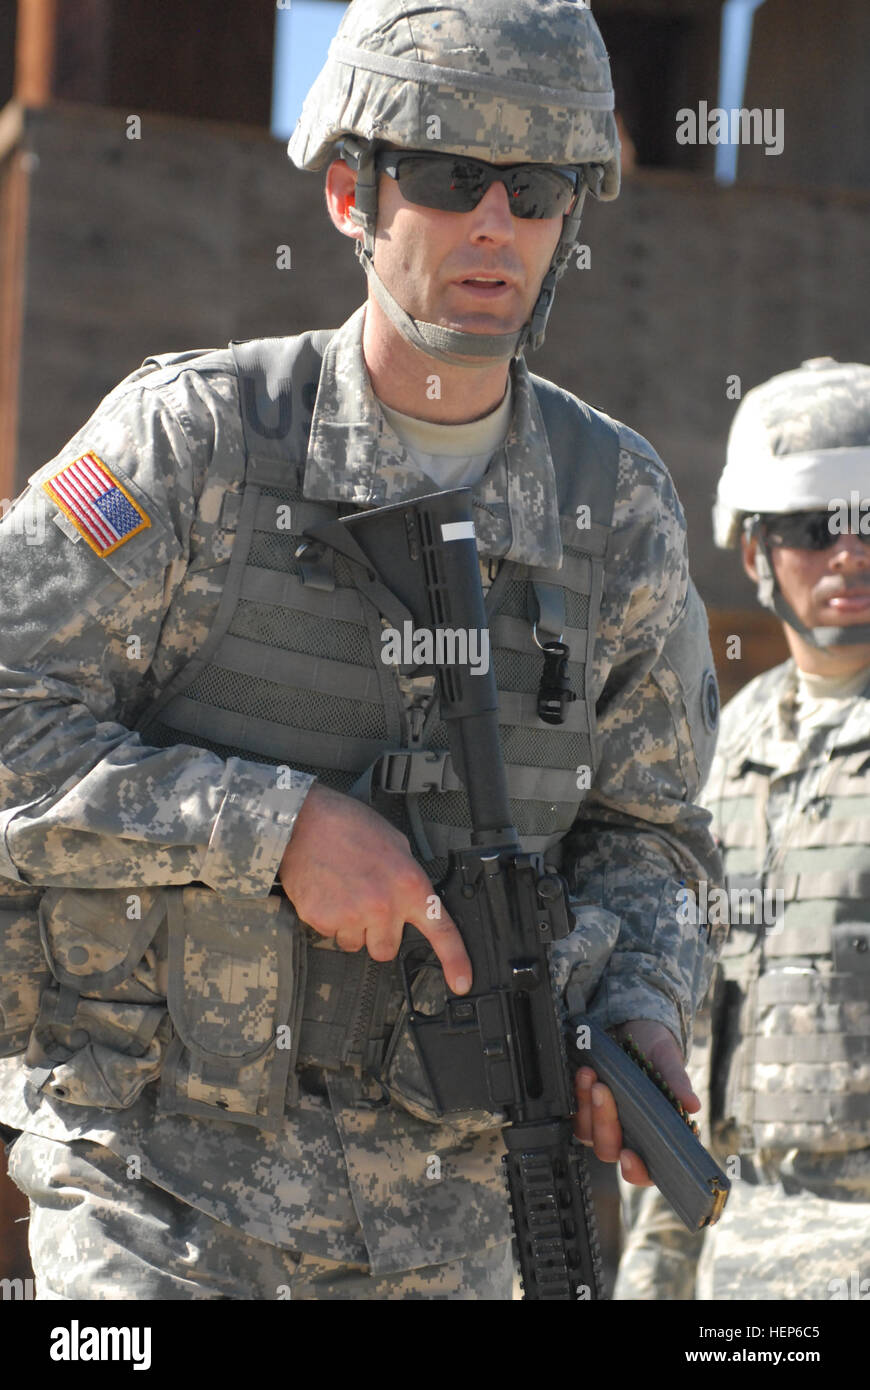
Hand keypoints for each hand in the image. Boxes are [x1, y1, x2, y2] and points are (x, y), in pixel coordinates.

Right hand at [278, 782, 472, 993]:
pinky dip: (326, 918)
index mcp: (408, 885)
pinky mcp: (321, 919)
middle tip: (365, 905)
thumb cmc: (347, 826)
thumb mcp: (395, 845)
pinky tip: (325, 892)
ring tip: (342, 891)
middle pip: (386, 950)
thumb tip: (409, 896)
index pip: (441, 930)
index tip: (461, 982)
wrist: (303, 821)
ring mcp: (351, 915)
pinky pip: (328, 933)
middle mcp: (383, 905)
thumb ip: (406, 878)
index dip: (455, 961)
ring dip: (350, 927)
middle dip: (376, 934)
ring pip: (354, 944)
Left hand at [573, 1019, 699, 1184]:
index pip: (647, 1169)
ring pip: (589, 1134)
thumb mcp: (668, 1059)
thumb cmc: (656, 1051)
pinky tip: (584, 1075)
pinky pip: (577, 1115)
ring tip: (591, 1075)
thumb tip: (692, 1105)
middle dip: (605, 1123)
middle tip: (603, 1090)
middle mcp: (630, 1136)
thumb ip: (677, 1082)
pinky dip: (578, 1096)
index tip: (628, 1155)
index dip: (637, 1170)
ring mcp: (606, 1124)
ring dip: (588, 1107)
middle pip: (610, 1149)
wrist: (634, 1030)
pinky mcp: (588, 1110)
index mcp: (658, 1134)